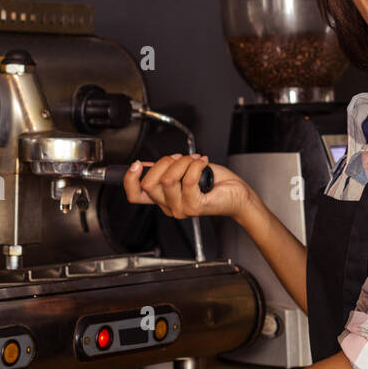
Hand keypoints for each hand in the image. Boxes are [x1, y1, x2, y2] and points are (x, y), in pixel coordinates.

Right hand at [123, 153, 253, 219]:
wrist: (237, 194)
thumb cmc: (215, 183)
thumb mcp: (184, 172)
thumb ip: (165, 170)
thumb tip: (148, 163)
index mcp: (163, 199)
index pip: (135, 195)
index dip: (130, 179)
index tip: (136, 164)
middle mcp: (169, 207)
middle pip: (150, 183)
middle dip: (165, 162)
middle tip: (181, 159)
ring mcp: (181, 209)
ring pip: (168, 179)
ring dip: (184, 162)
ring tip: (195, 161)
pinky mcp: (195, 206)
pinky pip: (188, 179)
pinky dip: (196, 165)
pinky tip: (203, 164)